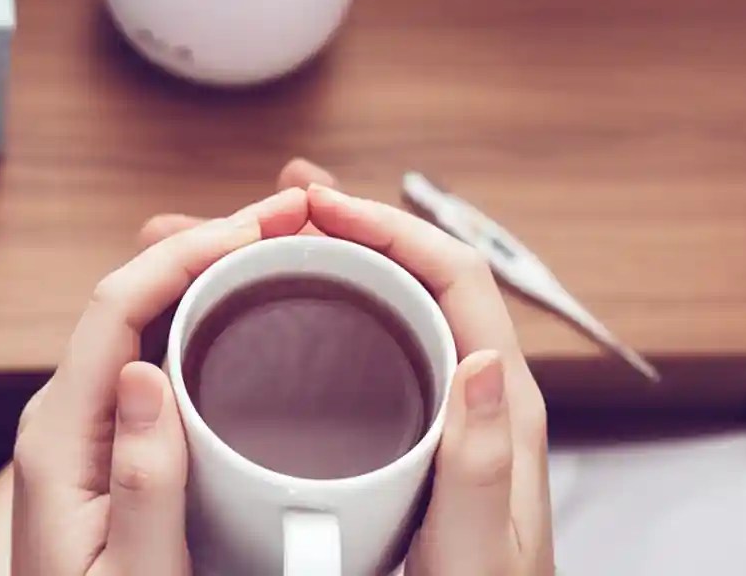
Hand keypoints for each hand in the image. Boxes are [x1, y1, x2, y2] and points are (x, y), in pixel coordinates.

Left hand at [11, 188, 309, 575]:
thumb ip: (141, 488)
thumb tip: (148, 373)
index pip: (119, 305)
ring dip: (217, 267)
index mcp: (61, 436)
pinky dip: (213, 311)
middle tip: (297, 216)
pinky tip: (259, 304)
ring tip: (289, 242)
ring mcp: (93, 424)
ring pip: (153, 314)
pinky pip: (164, 349)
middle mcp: (70, 414)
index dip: (190, 250)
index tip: (263, 228)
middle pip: (137, 293)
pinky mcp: (119, 439)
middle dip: (215, 240)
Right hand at [141, 159, 555, 574]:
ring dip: (319, 261)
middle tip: (263, 205)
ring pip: (381, 305)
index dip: (387, 224)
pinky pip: (365, 346)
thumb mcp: (479, 551)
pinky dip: (317, 312)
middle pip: (409, 274)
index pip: (452, 274)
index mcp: (499, 402)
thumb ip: (478, 466)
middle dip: (336, 228)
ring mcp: (437, 406)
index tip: (317, 206)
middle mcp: (470, 390)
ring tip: (246, 243)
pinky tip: (269, 316)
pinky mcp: (407, 430)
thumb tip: (478, 359)